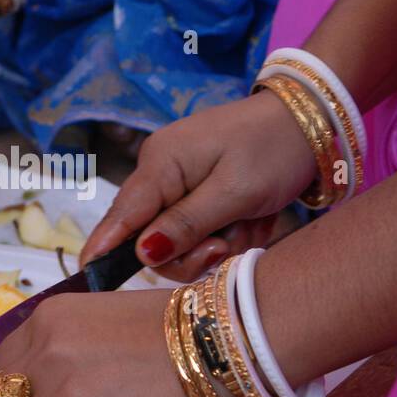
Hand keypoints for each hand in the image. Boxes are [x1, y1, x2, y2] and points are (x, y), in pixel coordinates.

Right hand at [82, 91, 317, 280]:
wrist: (308, 121)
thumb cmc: (273, 148)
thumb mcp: (236, 191)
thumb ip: (187, 223)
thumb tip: (142, 253)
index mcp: (161, 164)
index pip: (122, 215)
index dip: (104, 247)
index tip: (87, 275)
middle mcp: (161, 173)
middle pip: (152, 240)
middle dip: (192, 252)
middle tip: (227, 244)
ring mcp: (179, 183)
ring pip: (180, 242)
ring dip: (218, 244)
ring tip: (249, 225)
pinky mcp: (198, 193)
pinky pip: (201, 231)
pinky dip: (228, 233)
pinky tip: (251, 219)